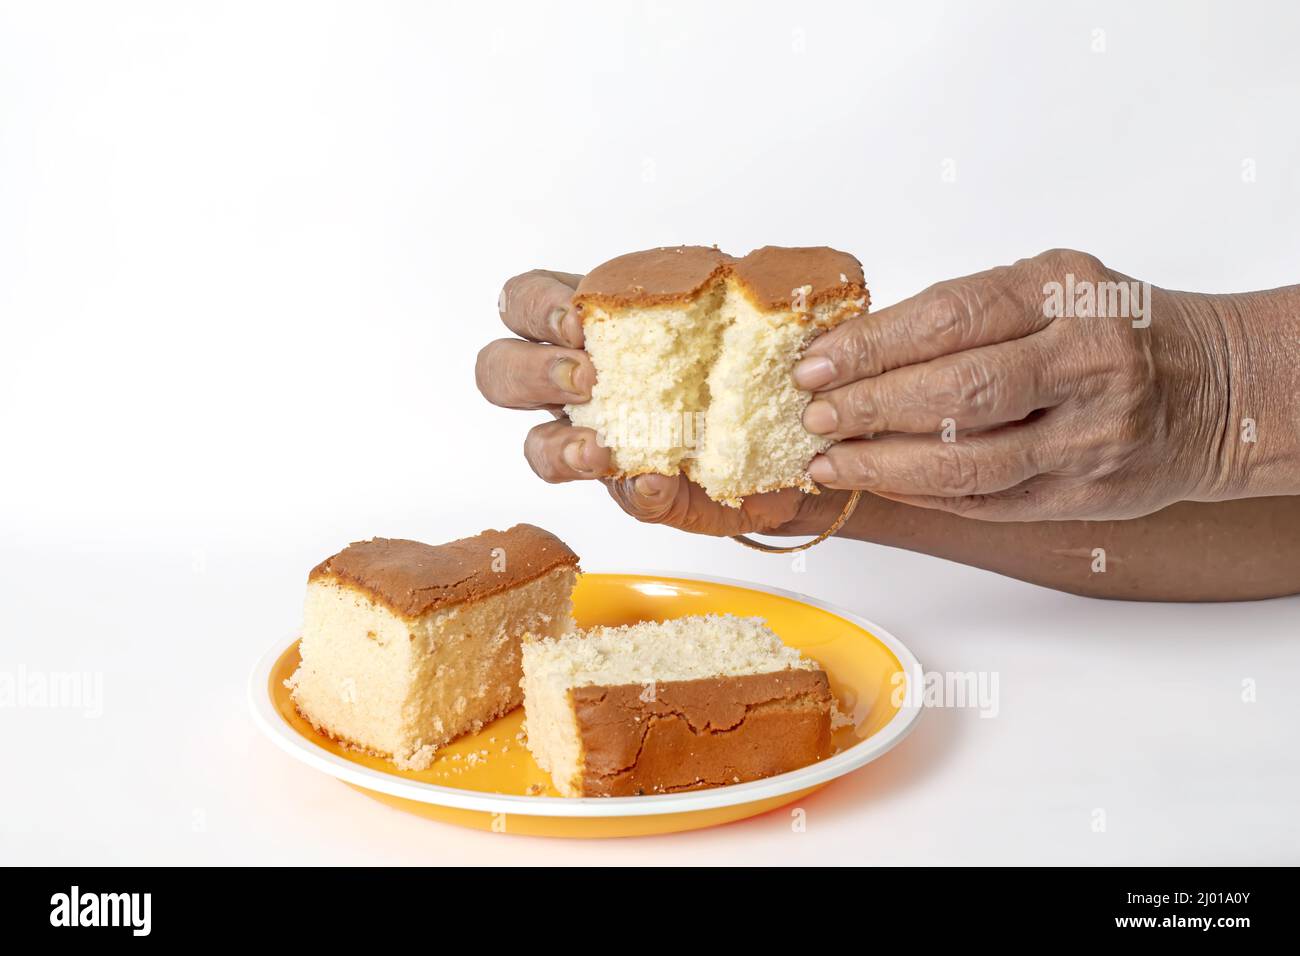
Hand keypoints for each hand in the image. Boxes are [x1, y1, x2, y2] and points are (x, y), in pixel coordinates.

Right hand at [476, 269, 851, 537]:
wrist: (797, 430)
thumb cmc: (747, 354)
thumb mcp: (738, 302)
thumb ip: (725, 283)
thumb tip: (728, 277)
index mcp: (591, 323)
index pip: (524, 302)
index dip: (536, 309)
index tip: (579, 322)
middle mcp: (578, 383)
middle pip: (500, 372)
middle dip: (532, 373)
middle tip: (587, 378)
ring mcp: (600, 439)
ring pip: (538, 447)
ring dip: (560, 447)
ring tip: (600, 450)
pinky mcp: (638, 490)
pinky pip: (622, 498)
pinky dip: (640, 490)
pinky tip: (659, 481)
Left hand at [793, 249, 1230, 520]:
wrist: (1215, 388)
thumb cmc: (1115, 329)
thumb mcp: (1050, 287)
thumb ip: (965, 313)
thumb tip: (855, 349)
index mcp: (1066, 294)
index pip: (950, 318)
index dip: (872, 345)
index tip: (816, 363)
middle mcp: (1084, 363)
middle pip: (954, 393)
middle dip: (868, 408)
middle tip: (813, 416)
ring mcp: (1087, 437)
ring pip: (965, 463)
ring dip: (882, 466)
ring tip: (829, 460)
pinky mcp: (1082, 495)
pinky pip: (984, 502)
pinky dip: (920, 495)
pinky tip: (880, 481)